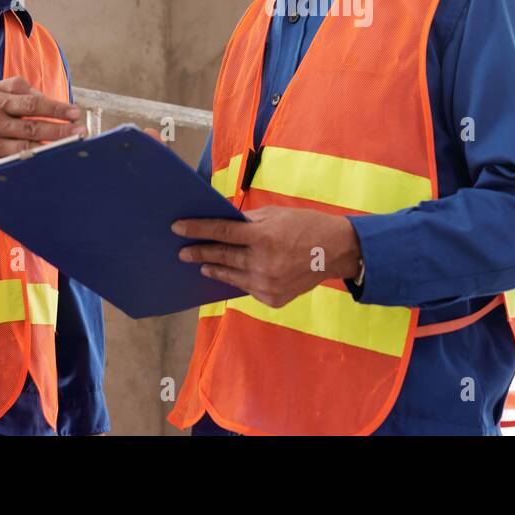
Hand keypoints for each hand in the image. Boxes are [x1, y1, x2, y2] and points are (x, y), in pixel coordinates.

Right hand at [0, 76, 84, 176]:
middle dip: (60, 131)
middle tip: (81, 132)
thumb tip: (45, 95)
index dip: (56, 108)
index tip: (75, 113)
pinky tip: (48, 166)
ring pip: (24, 150)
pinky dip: (30, 168)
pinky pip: (11, 168)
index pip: (32, 104)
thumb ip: (17, 87)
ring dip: (51, 150)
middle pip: (32, 128)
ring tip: (71, 149)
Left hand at [172, 206, 361, 307]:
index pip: (221, 232)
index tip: (178, 227)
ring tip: (202, 264)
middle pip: (222, 256)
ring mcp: (268, 284)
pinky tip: (229, 274)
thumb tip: (222, 227)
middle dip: (200, 252)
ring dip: (214, 268)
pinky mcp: (273, 299)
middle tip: (183, 252)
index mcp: (264, 237)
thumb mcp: (275, 215)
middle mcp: (264, 263)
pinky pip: (248, 288)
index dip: (197, 229)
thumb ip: (248, 223)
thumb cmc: (305, 225)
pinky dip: (239, 280)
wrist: (336, 250)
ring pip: (231, 276)